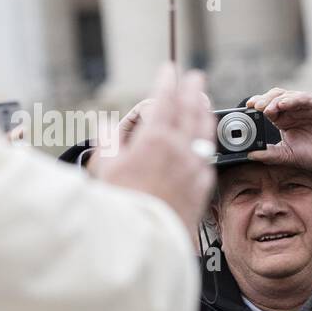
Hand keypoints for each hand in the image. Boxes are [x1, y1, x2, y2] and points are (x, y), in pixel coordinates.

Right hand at [91, 65, 215, 237]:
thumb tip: (103, 124)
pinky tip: (204, 142)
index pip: (164, 100)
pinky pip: (207, 156)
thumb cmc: (121, 207)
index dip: (167, 82)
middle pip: (190, 110)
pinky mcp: (202, 186)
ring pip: (204, 132)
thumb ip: (108, 141)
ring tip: (205, 103)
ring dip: (205, 113)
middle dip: (193, 90)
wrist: (145, 241)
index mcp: (154, 140)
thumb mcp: (106, 169)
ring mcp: (194, 168)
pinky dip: (206, 142)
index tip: (169, 69)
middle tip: (195, 76)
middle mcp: (179, 150)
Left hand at [243, 88, 311, 178]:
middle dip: (262, 101)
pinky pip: (304, 98)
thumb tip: (250, 155)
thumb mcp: (289, 155)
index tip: (244, 112)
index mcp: (284, 119)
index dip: (255, 108)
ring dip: (274, 100)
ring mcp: (307, 104)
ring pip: (286, 95)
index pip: (266, 108)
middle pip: (273, 98)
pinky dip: (292, 100)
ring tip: (265, 108)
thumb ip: (271, 154)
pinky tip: (282, 104)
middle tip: (253, 108)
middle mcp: (294, 109)